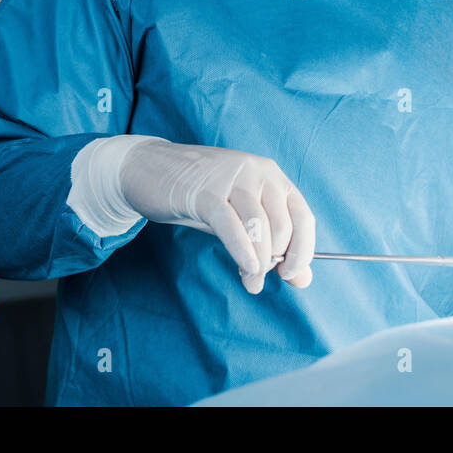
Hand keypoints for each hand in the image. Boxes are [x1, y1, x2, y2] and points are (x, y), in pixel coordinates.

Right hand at [117, 138, 315, 294]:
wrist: (150, 169)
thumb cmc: (201, 197)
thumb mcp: (241, 219)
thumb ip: (272, 246)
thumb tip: (303, 280)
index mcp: (273, 176)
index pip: (303, 217)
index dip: (303, 251)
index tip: (291, 276)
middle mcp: (258, 172)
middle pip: (281, 226)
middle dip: (274, 261)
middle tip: (257, 281)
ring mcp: (232, 178)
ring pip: (259, 226)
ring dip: (259, 262)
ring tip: (250, 282)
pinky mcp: (204, 191)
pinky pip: (230, 224)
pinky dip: (242, 250)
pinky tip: (246, 267)